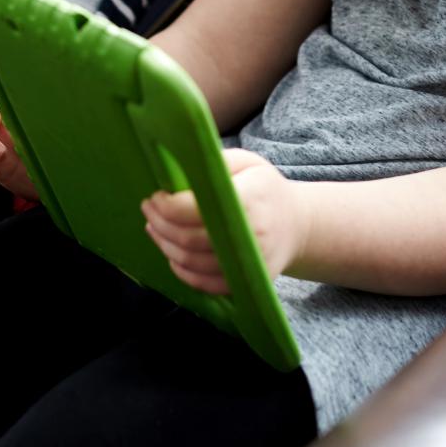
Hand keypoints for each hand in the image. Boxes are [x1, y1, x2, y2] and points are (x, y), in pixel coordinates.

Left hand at [142, 148, 305, 294]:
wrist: (297, 225)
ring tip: (154, 227)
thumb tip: (175, 169)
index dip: (167, 205)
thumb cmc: (265, 189)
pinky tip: (171, 253)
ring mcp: (248, 263)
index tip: (156, 196)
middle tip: (148, 208)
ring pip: (191, 262)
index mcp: (250, 199)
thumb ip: (213, 163)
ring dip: (164, 245)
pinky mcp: (245, 281)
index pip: (195, 209)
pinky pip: (204, 284)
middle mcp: (251, 234)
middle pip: (189, 238)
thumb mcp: (247, 162)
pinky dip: (181, 271)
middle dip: (160, 223)